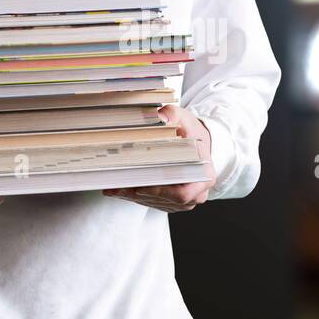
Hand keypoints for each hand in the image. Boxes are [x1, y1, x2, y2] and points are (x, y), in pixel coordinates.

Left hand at [101, 104, 215, 211]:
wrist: (198, 142)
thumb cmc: (192, 132)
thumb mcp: (184, 119)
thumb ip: (172, 115)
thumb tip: (159, 117)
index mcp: (204, 176)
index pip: (183, 194)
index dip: (161, 192)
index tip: (140, 186)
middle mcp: (197, 192)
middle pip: (166, 200)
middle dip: (139, 193)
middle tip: (117, 185)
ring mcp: (186, 200)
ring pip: (157, 203)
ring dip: (134, 196)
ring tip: (114, 186)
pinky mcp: (174, 201)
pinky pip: (154, 202)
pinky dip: (136, 196)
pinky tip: (120, 188)